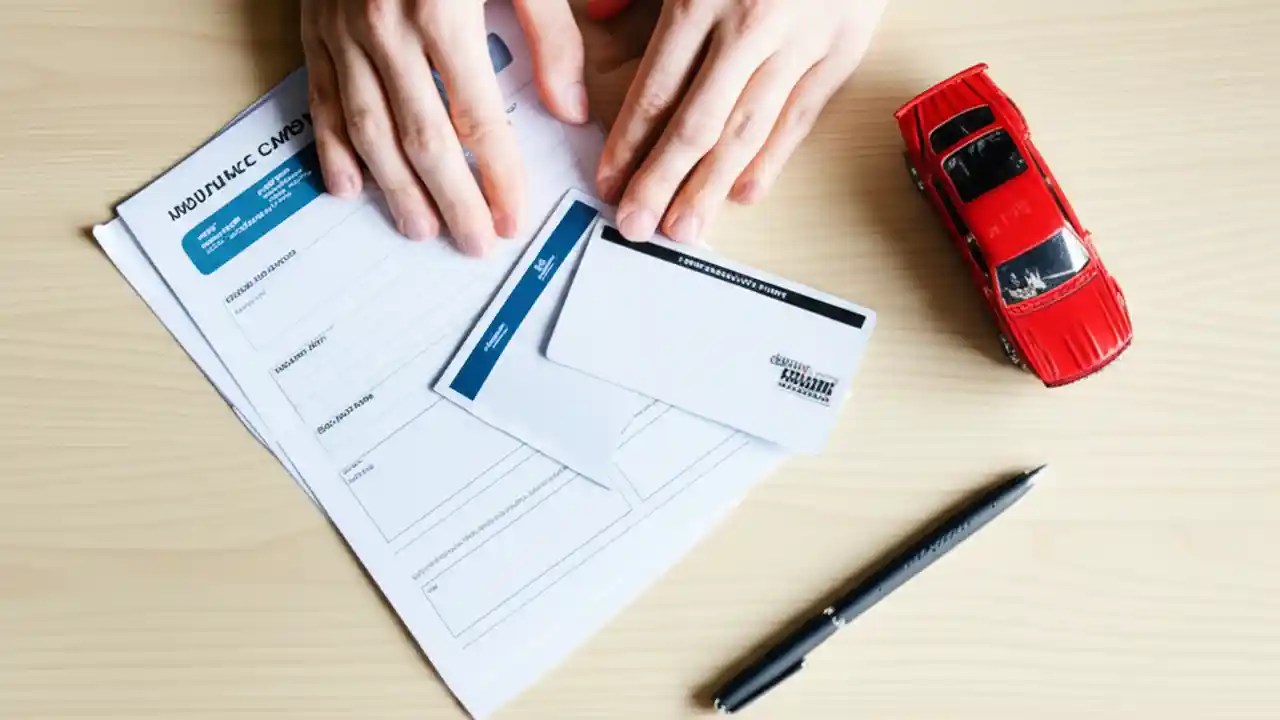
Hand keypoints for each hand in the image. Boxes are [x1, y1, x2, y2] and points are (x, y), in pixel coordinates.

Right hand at [301, 0, 587, 254]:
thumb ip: (551, 36)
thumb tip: (571, 108)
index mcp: (442, 11)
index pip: (477, 117)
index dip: (497, 175)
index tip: (512, 218)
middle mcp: (385, 28)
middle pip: (422, 139)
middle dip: (451, 200)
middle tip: (471, 243)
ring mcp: (342, 32)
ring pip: (368, 130)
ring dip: (395, 188)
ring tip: (420, 228)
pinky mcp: (314, 29)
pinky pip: (320, 100)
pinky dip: (331, 148)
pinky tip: (349, 188)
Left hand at [593, 0, 887, 243]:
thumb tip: (597, 14)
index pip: (656, 91)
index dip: (628, 145)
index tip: (607, 183)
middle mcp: (750, 27)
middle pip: (696, 124)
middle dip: (661, 183)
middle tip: (636, 226)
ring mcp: (800, 42)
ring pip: (747, 131)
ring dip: (710, 187)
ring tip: (684, 228)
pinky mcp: (841, 50)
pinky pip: (801, 116)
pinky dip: (772, 159)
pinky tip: (743, 194)